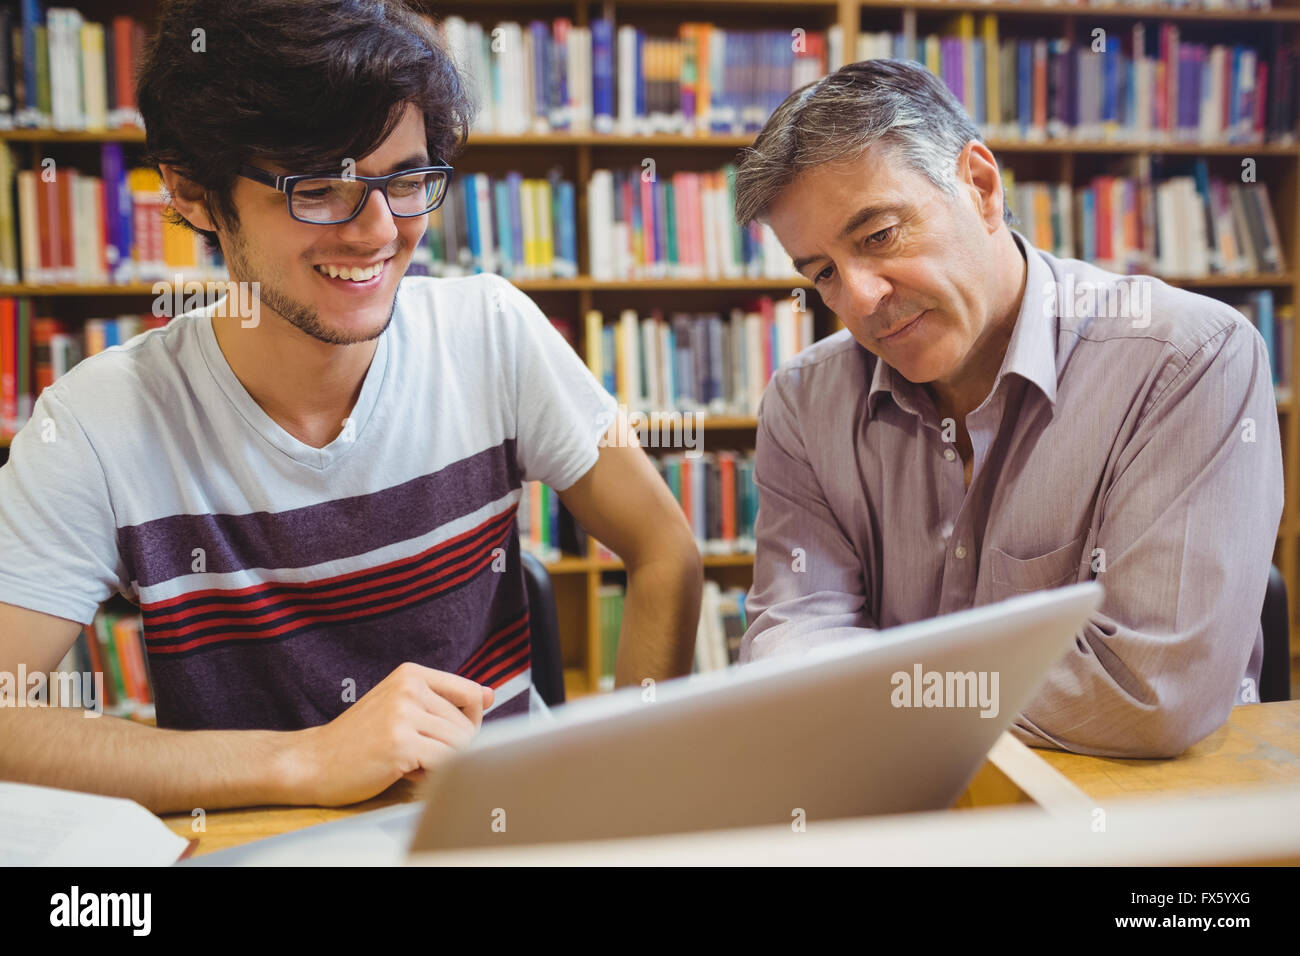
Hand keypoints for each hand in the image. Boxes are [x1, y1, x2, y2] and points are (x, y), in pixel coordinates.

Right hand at [288, 662, 494, 805]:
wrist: (312, 762)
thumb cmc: (358, 740)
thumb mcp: (401, 708)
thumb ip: (444, 701)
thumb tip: (490, 694)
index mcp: (412, 674)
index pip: (472, 694)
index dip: (472, 723)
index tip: (453, 737)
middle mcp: (409, 688)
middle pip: (468, 725)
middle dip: (455, 750)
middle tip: (423, 759)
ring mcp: (404, 714)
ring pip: (460, 745)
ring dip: (444, 764)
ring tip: (415, 766)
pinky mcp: (401, 743)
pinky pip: (446, 763)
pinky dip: (436, 777)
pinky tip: (411, 775)